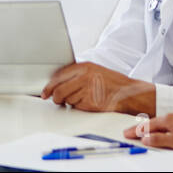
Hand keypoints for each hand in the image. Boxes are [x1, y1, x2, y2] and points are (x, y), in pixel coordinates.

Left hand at [40, 62, 155, 114]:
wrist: (128, 93)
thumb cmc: (111, 82)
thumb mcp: (93, 70)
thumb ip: (76, 73)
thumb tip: (56, 82)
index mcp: (84, 66)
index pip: (58, 76)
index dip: (49, 85)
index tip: (45, 92)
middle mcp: (84, 76)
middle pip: (59, 89)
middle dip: (55, 97)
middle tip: (55, 100)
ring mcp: (87, 89)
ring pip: (67, 99)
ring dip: (69, 102)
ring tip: (80, 98)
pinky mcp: (90, 102)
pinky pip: (76, 106)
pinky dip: (79, 107)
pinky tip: (87, 102)